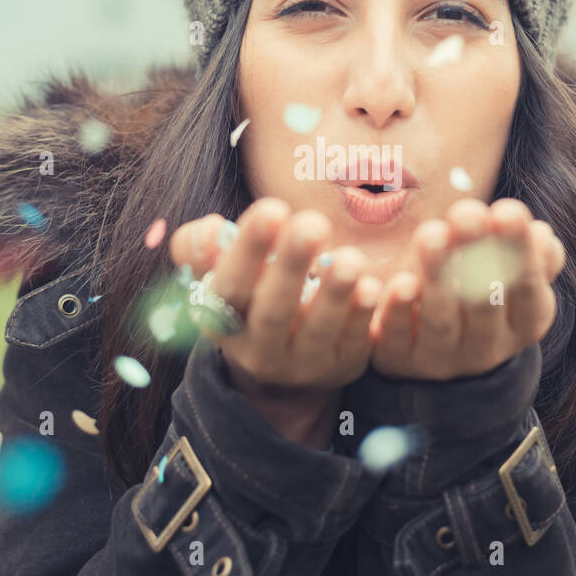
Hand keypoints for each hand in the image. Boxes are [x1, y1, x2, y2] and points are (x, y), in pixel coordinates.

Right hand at [168, 198, 381, 443]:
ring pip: (317, 331)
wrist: (284, 364)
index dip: (247, 252)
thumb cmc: (251, 296)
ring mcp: (303, 364)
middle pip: (273, 312)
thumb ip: (203, 248)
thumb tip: (209, 229)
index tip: (272, 208)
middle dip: (292, 267)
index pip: (228, 289)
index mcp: (221, 322)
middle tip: (312, 224)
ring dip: (334, 294)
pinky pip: (354, 343)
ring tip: (351, 258)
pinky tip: (372, 288)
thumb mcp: (218, 277)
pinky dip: (362, 316)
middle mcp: (259, 350)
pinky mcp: (342, 366)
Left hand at [368, 198, 565, 381]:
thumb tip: (541, 235)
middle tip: (465, 214)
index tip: (507, 211)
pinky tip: (401, 281)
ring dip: (437, 275)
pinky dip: (399, 310)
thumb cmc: (478, 289)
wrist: (430, 346)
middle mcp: (487, 348)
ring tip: (432, 233)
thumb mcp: (512, 274)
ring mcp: (442, 359)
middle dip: (476, 255)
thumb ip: (530, 253)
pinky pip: (397, 338)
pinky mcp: (400, 361)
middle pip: (484, 302)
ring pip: (441, 320)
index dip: (520, 251)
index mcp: (525, 324)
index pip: (529, 289)